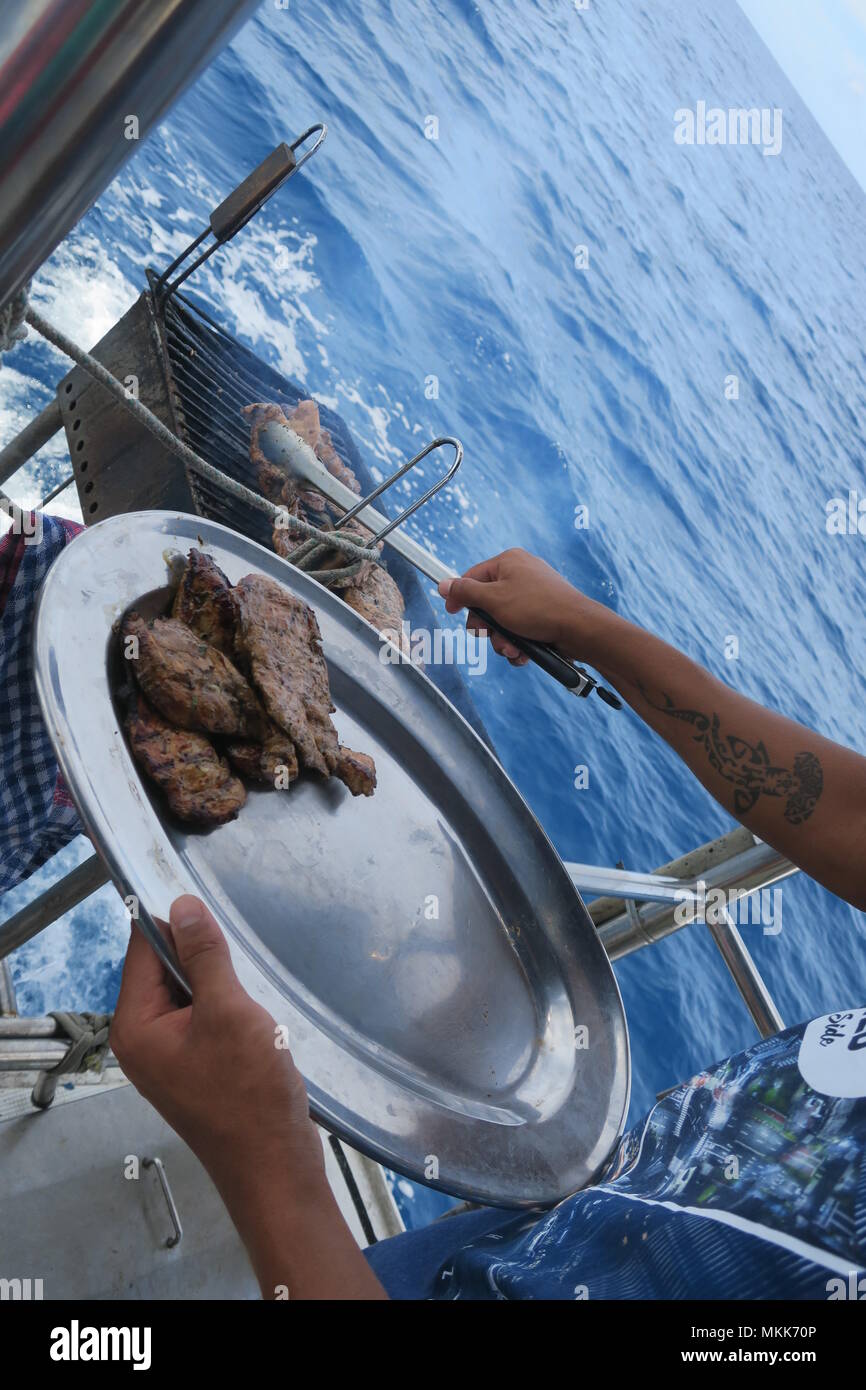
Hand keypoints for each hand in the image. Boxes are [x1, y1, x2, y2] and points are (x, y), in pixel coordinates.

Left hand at [113, 897, 387, 1298]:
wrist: (276, 1168)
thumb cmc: (250, 1096)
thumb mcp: (229, 1011)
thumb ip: (205, 955)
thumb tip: (182, 906)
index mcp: (136, 1026)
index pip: (143, 950)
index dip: (174, 921)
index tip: (207, 901)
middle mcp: (145, 1039)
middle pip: (165, 968)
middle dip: (202, 954)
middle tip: (239, 951)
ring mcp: (172, 1056)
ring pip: (191, 991)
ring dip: (221, 981)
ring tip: (251, 988)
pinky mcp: (199, 1065)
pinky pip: (207, 1016)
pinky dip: (230, 1004)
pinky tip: (255, 1012)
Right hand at [438, 547, 612, 664]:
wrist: (579, 628)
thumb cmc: (538, 608)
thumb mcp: (494, 600)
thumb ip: (466, 592)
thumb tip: (443, 584)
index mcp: (508, 562)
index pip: (472, 576)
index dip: (461, 596)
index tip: (453, 612)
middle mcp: (521, 574)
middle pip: (487, 602)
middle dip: (488, 627)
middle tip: (490, 636)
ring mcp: (533, 594)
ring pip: (503, 620)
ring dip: (503, 639)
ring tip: (512, 649)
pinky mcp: (543, 612)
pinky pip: (520, 627)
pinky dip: (518, 642)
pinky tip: (523, 652)